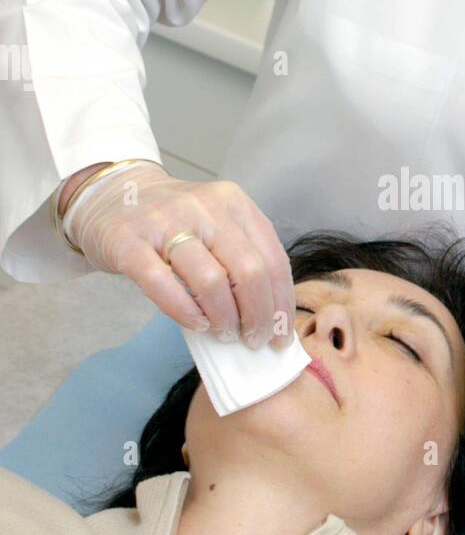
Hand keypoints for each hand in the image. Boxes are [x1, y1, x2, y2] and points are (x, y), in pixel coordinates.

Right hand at [62, 162, 295, 350]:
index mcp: (234, 203)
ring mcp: (165, 222)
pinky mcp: (129, 242)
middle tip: (254, 340)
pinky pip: (163, 284)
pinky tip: (196, 324)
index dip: (281, 304)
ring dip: (224, 318)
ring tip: (224, 334)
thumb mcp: (216, 223)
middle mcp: (204, 207)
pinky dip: (185, 312)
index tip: (280, 335)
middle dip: (258, 316)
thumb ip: (242, 257)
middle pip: (248, 272)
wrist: (113, 194)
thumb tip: (269, 316)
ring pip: (211, 281)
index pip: (272, 259)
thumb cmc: (173, 221)